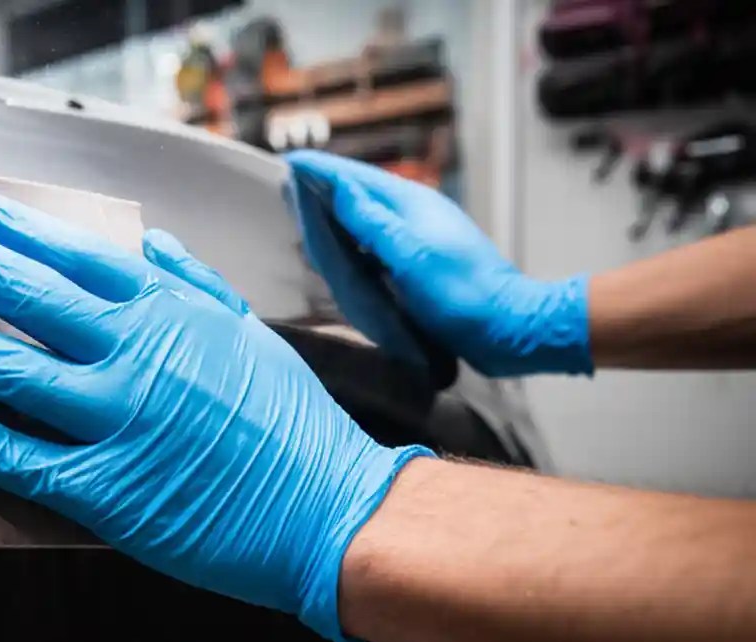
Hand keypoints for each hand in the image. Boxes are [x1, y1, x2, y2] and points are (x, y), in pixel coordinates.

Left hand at [0, 183, 431, 641]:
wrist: (328, 508)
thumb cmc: (292, 423)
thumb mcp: (250, 331)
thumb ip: (195, 282)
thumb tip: (153, 242)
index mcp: (169, 312)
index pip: (69, 250)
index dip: (4, 224)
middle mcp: (136, 355)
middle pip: (24, 295)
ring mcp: (117, 421)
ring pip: (6, 369)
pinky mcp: (108, 489)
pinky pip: (20, 459)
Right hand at [286, 150, 590, 376]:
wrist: (510, 329)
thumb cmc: (463, 294)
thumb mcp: (411, 256)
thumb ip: (372, 221)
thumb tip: (338, 186)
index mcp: (410, 205)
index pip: (355, 176)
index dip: (320, 168)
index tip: (286, 160)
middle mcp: (413, 216)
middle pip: (359, 193)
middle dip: (321, 188)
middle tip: (283, 188)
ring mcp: (418, 240)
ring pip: (366, 219)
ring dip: (334, 214)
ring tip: (301, 217)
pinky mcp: (420, 266)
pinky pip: (374, 245)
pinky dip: (350, 243)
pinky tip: (338, 255)